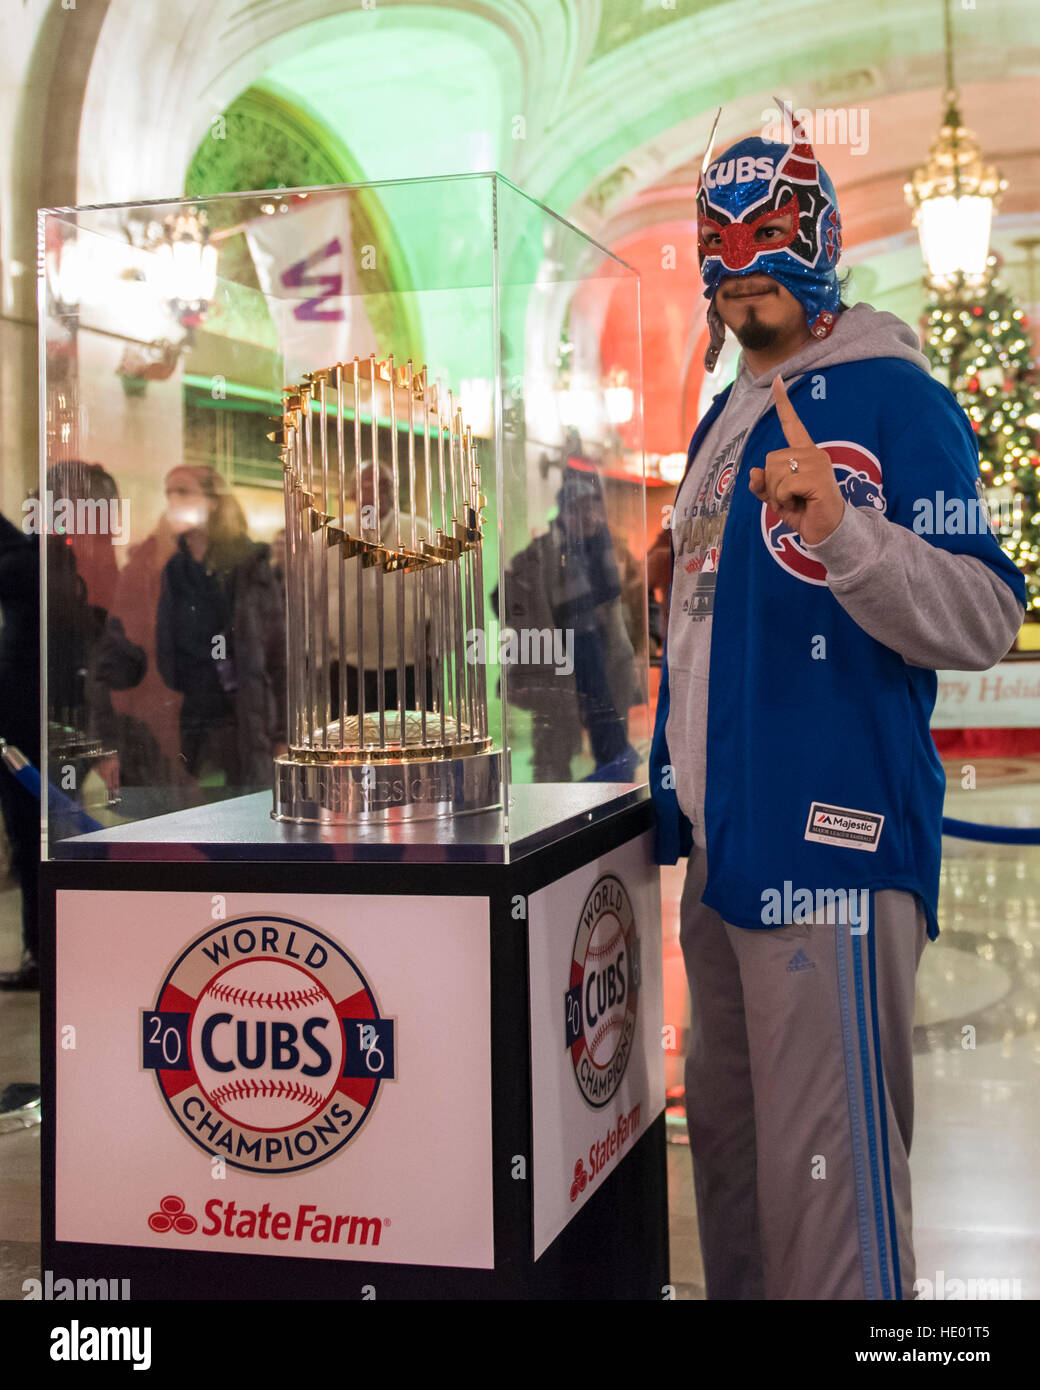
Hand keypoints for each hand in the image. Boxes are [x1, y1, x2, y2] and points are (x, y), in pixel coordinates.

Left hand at [748, 377, 845, 544]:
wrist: (827, 532)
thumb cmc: (804, 512)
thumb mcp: (777, 499)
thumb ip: (763, 486)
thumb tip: (753, 472)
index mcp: (804, 454)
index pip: (793, 424)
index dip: (783, 403)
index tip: (777, 379)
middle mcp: (813, 453)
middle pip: (771, 460)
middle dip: (772, 485)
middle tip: (789, 498)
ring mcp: (818, 463)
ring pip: (775, 472)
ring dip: (777, 495)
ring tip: (796, 502)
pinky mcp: (818, 478)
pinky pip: (784, 485)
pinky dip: (784, 500)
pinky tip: (800, 505)